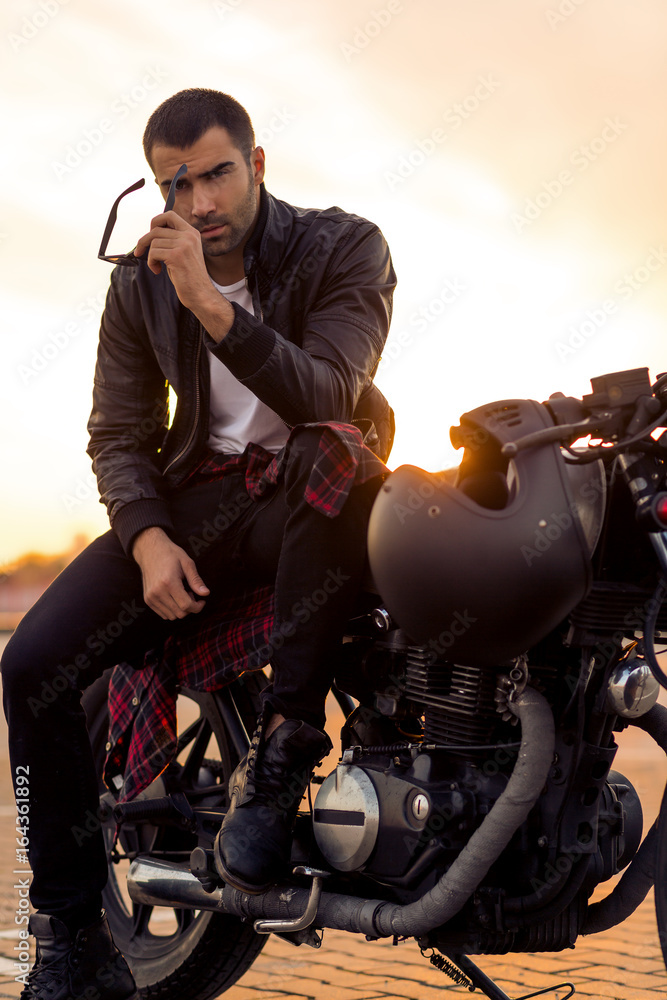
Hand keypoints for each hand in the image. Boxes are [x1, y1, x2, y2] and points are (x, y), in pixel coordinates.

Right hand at [132, 527, 209, 619]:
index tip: (202, 600)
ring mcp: (150, 597)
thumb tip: (206, 593)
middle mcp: (157, 592)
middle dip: (190, 607)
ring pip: (172, 616)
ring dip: (181, 609)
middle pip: (180, 613)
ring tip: (182, 594)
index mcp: (168, 582)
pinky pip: (163, 614)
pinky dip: (172, 610)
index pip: (186, 605)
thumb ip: (196, 580)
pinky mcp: (147, 600)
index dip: (198, 607)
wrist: (149, 550)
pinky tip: (174, 597)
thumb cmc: (170, 554)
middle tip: (191, 593)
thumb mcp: (187, 563)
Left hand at [133, 210, 233, 340]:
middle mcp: (189, 235)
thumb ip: (173, 240)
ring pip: (153, 242)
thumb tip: (151, 234)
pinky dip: (151, 263)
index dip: (156, 222)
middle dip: (144, 241)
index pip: (169, 215)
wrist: (201, 294)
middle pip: (156, 229)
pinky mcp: (176, 255)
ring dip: (150, 256)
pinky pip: (153, 253)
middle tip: (140, 251)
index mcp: (192, 233)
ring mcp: (184, 244)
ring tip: (157, 266)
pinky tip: (157, 270)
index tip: (150, 234)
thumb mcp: (183, 252)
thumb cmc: (189, 277)